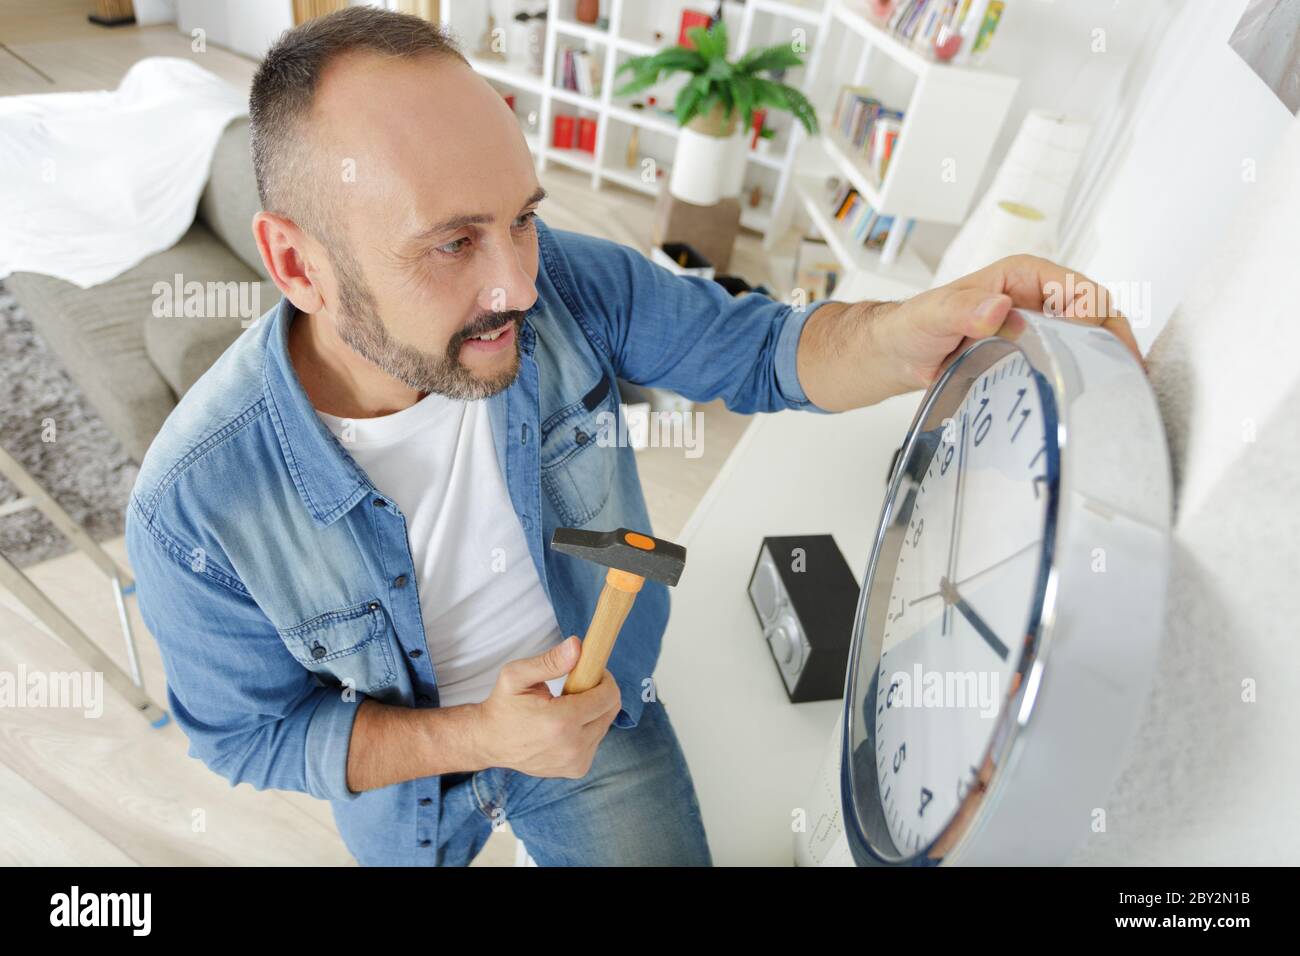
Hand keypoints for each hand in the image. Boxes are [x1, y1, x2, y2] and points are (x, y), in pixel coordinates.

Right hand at [471, 636, 620, 778]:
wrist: (489, 742)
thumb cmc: (503, 705)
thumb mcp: (517, 675)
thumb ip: (550, 661)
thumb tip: (578, 646)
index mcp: (561, 722)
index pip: (608, 696)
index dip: (604, 678)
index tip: (590, 670)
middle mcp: (573, 747)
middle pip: (611, 710)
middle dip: (600, 692)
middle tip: (576, 685)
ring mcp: (576, 762)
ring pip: (605, 725)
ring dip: (593, 710)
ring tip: (566, 706)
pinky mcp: (577, 769)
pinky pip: (596, 740)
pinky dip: (588, 727)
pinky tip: (565, 724)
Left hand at [872, 254, 1143, 394]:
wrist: (899, 352)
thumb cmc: (914, 325)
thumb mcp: (934, 315)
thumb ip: (962, 310)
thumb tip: (998, 308)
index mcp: (1025, 276)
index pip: (1082, 293)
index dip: (1104, 323)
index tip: (1113, 357)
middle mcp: (1039, 297)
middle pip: (1097, 318)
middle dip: (1117, 347)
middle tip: (1129, 386)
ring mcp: (1039, 325)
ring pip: (1088, 341)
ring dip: (1105, 365)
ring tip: (1121, 398)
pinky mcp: (1034, 351)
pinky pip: (1068, 361)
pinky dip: (1084, 378)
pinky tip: (1091, 402)